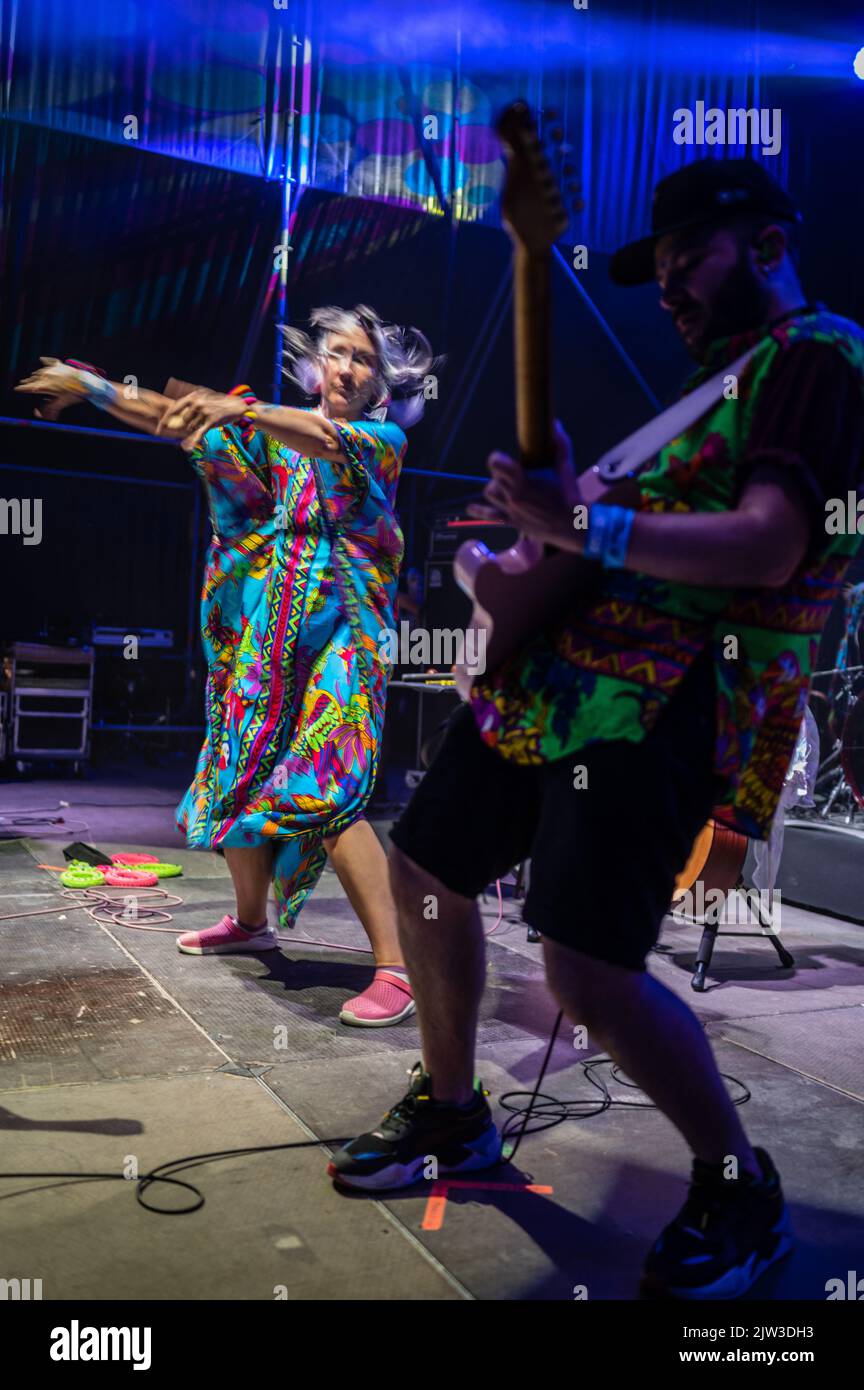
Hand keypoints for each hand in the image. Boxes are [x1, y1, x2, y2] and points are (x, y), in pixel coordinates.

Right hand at [15, 358, 88, 418]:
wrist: (86, 382)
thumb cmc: (73, 394)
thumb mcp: (61, 403)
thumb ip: (49, 409)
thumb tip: (39, 415)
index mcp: (44, 386)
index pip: (29, 388)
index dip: (22, 389)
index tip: (17, 389)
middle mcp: (45, 376)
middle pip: (33, 379)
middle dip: (28, 382)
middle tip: (23, 383)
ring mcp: (52, 370)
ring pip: (40, 372)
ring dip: (35, 375)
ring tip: (32, 377)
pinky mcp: (59, 365)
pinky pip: (49, 362)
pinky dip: (45, 361)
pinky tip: (41, 359)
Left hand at [157, 390, 248, 449]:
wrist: (236, 406)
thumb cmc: (219, 405)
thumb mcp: (204, 400)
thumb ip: (192, 405)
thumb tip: (180, 416)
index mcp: (194, 397)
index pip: (175, 407)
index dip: (166, 418)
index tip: (159, 426)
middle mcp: (197, 403)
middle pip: (184, 420)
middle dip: (188, 426)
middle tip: (197, 425)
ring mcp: (204, 411)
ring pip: (192, 427)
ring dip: (197, 429)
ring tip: (208, 423)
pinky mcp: (211, 420)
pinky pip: (199, 432)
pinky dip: (194, 440)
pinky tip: (188, 447)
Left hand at [467, 420, 585, 550]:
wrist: (574, 524)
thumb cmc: (570, 495)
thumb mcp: (566, 467)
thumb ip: (560, 445)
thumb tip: (556, 423)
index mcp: (524, 481)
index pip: (496, 464)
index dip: (497, 459)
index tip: (502, 458)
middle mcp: (514, 496)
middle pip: (494, 477)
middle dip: (501, 472)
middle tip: (511, 473)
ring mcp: (512, 510)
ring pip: (490, 493)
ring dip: (495, 488)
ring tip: (505, 487)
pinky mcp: (513, 522)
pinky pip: (489, 517)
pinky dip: (478, 511)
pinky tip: (471, 508)